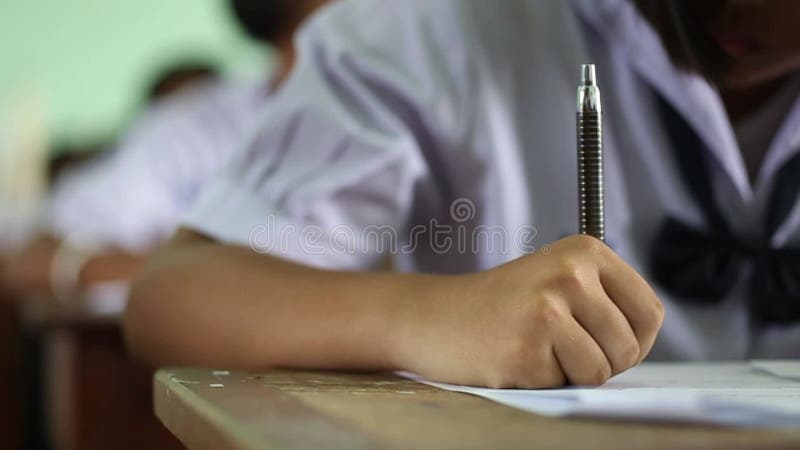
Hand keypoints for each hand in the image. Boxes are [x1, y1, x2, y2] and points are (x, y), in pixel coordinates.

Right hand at [393, 235, 663, 388]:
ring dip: (571, 372)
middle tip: (558, 346)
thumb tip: (644, 341)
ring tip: (536, 349)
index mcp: (585, 251)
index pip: (649, 313)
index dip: (634, 340)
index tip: (604, 342)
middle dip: (601, 361)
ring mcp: (548, 310)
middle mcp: (570, 274)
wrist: (434, 316)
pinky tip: (514, 357)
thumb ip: (604, 301)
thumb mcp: (557, 280)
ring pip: (601, 370)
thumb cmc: (502, 306)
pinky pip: (564, 384)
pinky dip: (542, 381)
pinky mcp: (527, 349)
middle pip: (629, 346)